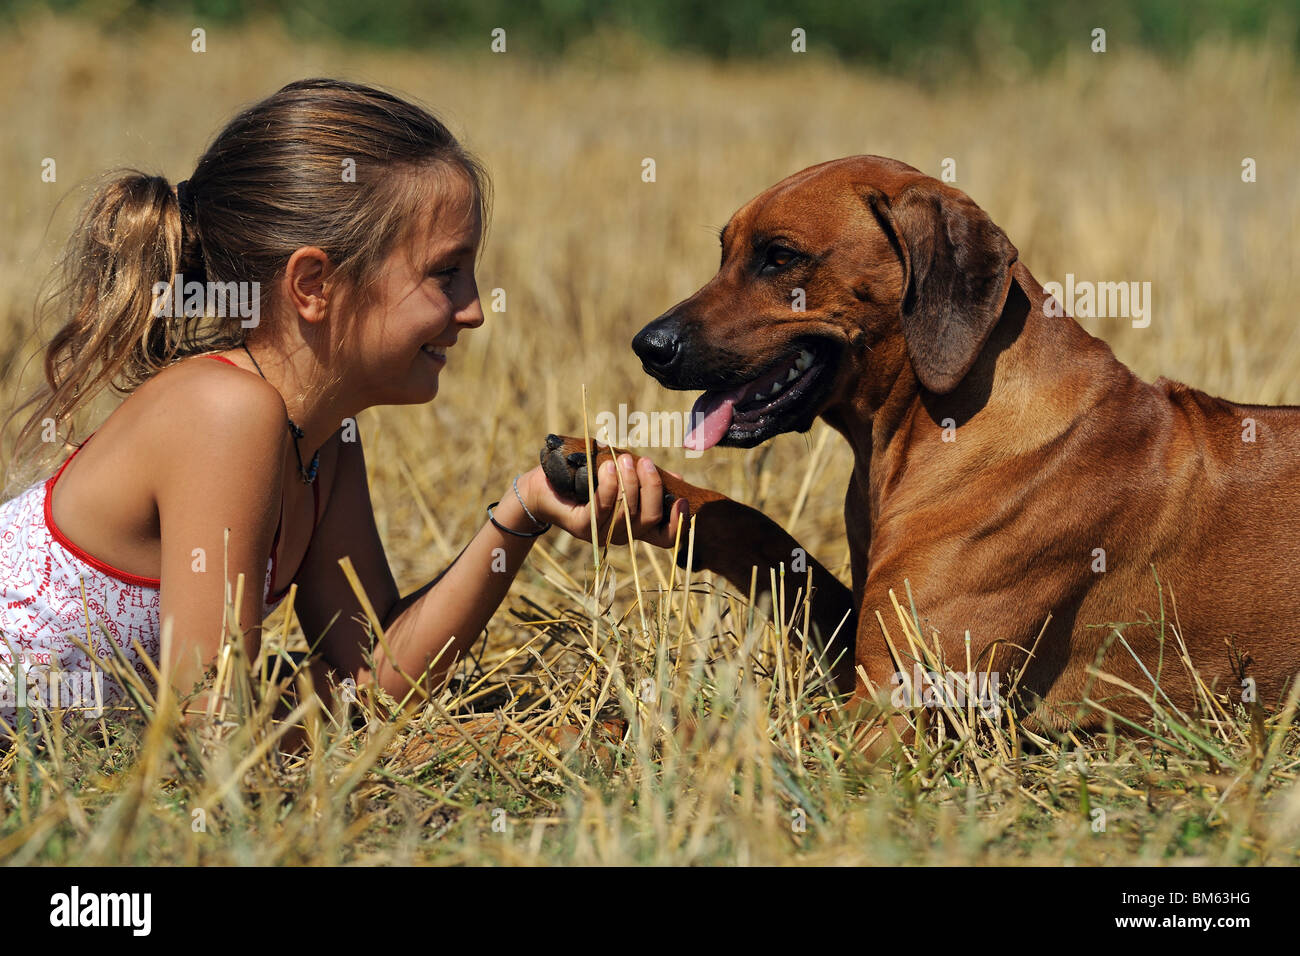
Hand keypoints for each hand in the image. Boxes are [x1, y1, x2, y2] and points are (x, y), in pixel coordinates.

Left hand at [519, 457, 688, 547]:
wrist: (544, 486)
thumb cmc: (586, 478)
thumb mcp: (622, 476)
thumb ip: (646, 479)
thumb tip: (676, 478)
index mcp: (635, 525)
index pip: (664, 538)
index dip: (678, 525)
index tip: (682, 500)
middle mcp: (622, 535)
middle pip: (649, 519)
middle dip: (651, 488)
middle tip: (644, 462)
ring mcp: (603, 534)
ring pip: (627, 512)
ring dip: (629, 482)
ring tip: (623, 458)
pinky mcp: (584, 527)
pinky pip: (602, 507)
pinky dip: (608, 485)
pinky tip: (608, 467)